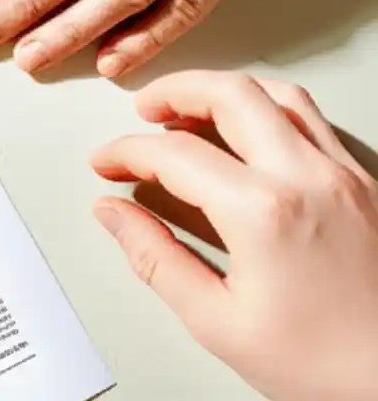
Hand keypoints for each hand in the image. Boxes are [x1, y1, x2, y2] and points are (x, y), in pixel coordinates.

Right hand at [92, 70, 377, 399]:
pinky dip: (267, 109)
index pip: (174, 154)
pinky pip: (311, 119)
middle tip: (143, 110)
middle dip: (174, 91)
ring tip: (190, 110)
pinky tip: (248, 134)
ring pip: (277, 94)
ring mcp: (344, 176)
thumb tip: (114, 216)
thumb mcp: (218, 322)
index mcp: (264, 213)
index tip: (107, 163)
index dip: (127, 151)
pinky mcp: (365, 184)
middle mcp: (308, 179)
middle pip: (230, 95)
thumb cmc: (328, 366)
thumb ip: (156, 259)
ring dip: (224, 92)